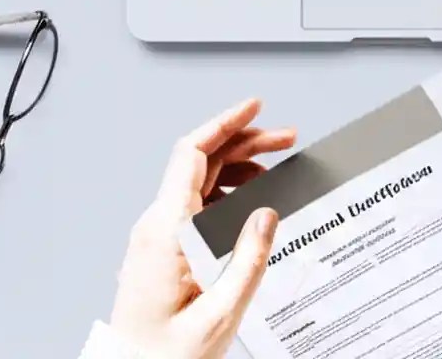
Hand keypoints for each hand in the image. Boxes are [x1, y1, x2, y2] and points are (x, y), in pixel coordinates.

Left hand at [108, 99, 296, 358]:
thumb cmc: (166, 354)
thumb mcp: (220, 313)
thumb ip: (248, 260)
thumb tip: (267, 214)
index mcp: (164, 231)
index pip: (192, 155)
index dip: (224, 123)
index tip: (253, 107)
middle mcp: (155, 227)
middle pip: (201, 163)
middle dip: (245, 141)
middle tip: (286, 138)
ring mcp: (156, 236)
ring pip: (199, 182)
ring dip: (239, 166)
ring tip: (276, 168)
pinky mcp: (162, 248)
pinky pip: (194, 204)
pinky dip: (227, 191)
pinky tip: (251, 200)